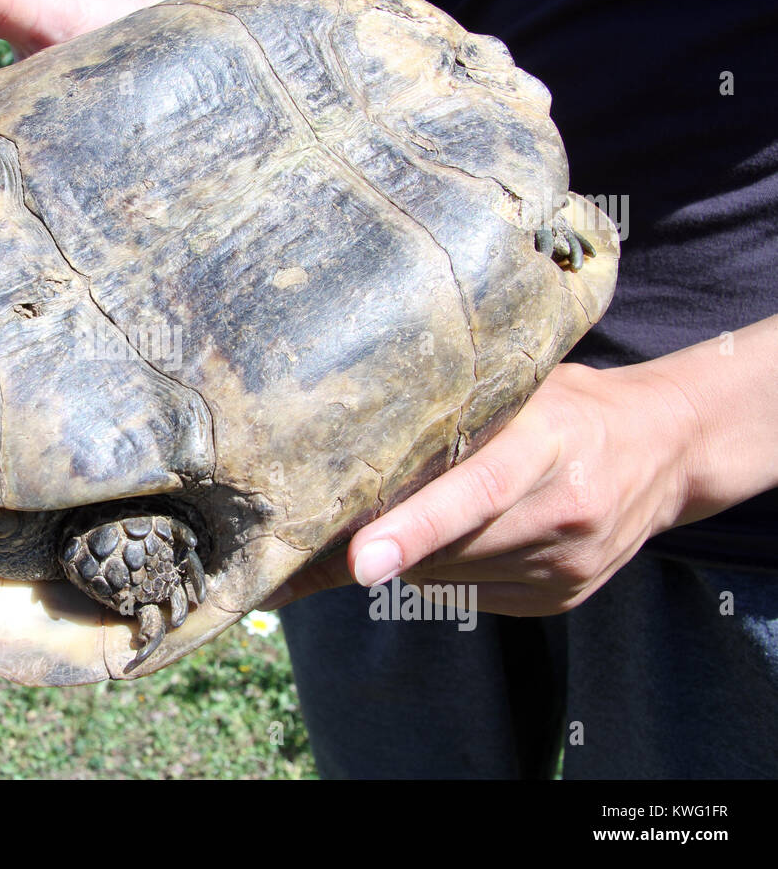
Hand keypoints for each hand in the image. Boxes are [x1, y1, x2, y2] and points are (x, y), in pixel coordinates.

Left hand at [262, 360, 700, 615]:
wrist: (665, 448)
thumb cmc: (568, 406)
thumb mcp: (521, 389)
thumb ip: (457, 415)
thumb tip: (354, 444)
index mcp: (551, 441)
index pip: (476, 492)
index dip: (415, 528)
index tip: (359, 562)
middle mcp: (566, 509)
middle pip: (451, 546)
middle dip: (381, 542)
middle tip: (323, 528)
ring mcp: (569, 563)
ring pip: (451, 578)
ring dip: (410, 558)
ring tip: (393, 522)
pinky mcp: (563, 598)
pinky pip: (471, 596)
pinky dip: (442, 573)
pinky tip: (449, 541)